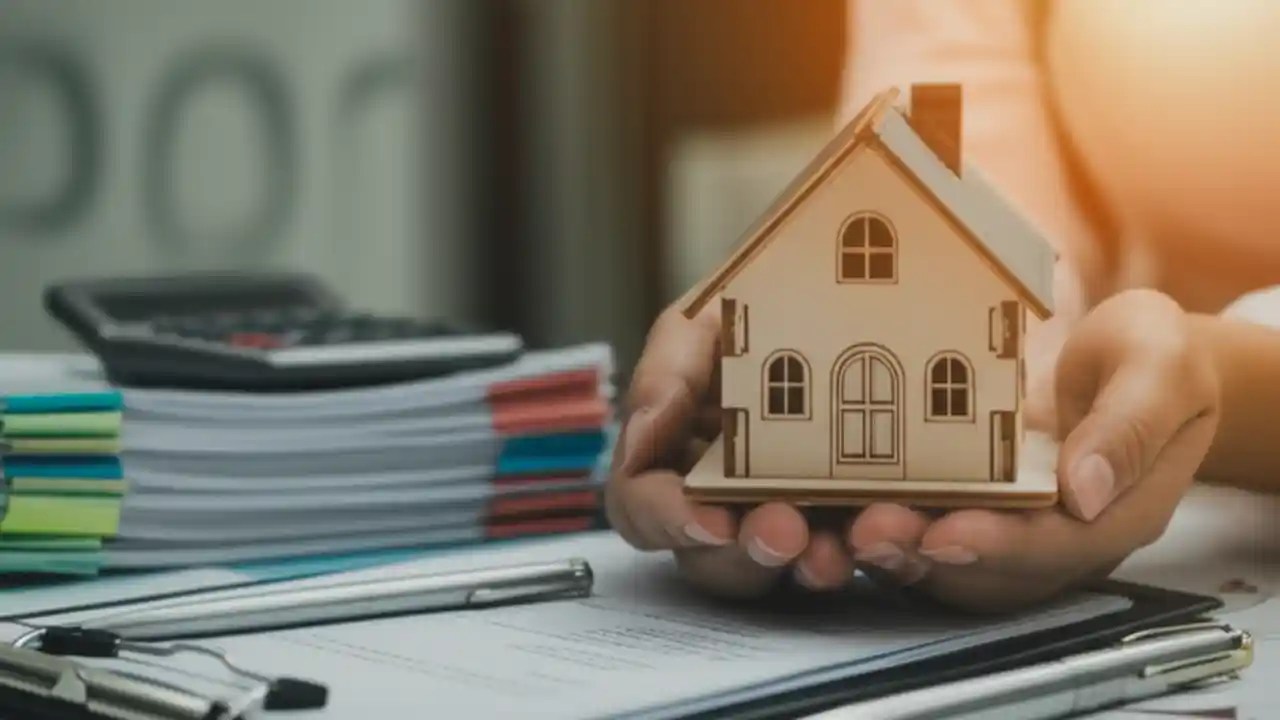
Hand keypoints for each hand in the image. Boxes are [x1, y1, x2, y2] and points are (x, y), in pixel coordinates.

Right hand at [605, 299, 859, 596]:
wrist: (850, 285)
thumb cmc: (764, 301)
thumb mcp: (704, 316)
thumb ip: (666, 371)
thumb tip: (640, 437)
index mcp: (677, 455)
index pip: (642, 508)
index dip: (666, 520)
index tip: (709, 519)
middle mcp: (727, 499)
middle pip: (713, 560)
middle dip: (747, 553)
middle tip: (786, 531)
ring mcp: (796, 515)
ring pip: (787, 572)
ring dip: (811, 564)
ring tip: (841, 546)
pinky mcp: (863, 519)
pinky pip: (870, 555)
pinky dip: (882, 548)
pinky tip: (900, 527)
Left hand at [850, 289, 1220, 611]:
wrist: (1123, 353)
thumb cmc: (1146, 352)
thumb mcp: (1159, 363)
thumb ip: (1132, 423)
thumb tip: (1085, 489)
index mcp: (1117, 510)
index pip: (1059, 545)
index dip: (1000, 545)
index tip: (946, 532)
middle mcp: (1057, 535)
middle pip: (991, 570)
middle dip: (926, 555)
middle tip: (869, 532)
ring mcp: (1008, 525)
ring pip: (946, 564)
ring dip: (892, 552)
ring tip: (841, 528)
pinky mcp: (966, 504)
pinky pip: (919, 529)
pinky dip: (875, 525)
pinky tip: (831, 506)